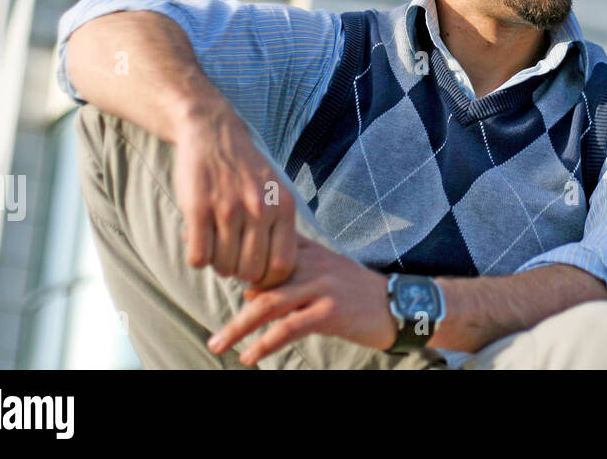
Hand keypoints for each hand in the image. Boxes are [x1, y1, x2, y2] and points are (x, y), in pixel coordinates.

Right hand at [172, 104, 296, 287]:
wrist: (213, 133)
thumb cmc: (245, 170)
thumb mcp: (276, 192)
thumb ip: (278, 227)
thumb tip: (274, 275)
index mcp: (284, 207)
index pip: (283, 266)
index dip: (268, 280)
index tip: (256, 275)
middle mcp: (260, 209)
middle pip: (251, 271)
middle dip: (239, 272)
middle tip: (231, 256)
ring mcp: (229, 209)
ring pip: (224, 267)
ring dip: (217, 263)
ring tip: (215, 243)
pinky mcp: (199, 209)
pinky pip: (198, 258)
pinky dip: (197, 258)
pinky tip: (198, 240)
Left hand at [207, 238, 396, 364]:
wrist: (397, 303)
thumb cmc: (357, 291)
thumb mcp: (324, 271)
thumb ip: (288, 273)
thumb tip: (248, 290)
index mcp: (308, 251)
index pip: (263, 251)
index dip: (234, 263)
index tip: (209, 275)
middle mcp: (312, 264)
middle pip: (260, 281)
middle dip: (231, 308)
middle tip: (211, 332)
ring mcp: (322, 285)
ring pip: (270, 304)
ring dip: (240, 327)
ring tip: (219, 344)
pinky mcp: (331, 310)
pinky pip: (290, 326)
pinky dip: (267, 342)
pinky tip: (251, 355)